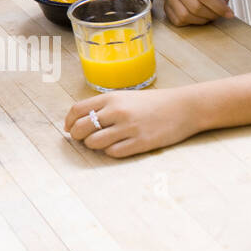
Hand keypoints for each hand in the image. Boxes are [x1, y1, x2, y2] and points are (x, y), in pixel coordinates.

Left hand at [64, 87, 201, 156]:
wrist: (182, 108)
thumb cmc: (150, 103)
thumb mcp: (124, 97)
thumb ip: (103, 106)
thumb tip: (79, 120)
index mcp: (110, 98)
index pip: (77, 110)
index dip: (69, 121)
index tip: (68, 128)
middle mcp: (116, 112)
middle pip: (81, 128)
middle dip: (77, 136)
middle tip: (82, 139)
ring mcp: (128, 128)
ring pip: (94, 142)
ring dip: (92, 145)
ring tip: (100, 143)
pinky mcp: (141, 143)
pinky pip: (113, 152)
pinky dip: (110, 152)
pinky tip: (116, 148)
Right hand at [165, 0, 234, 25]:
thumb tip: (223, 9)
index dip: (219, 7)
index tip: (229, 14)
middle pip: (196, 8)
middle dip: (211, 15)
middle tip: (218, 14)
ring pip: (186, 16)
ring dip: (202, 20)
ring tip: (207, 15)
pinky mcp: (167, 8)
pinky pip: (179, 21)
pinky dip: (191, 22)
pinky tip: (196, 16)